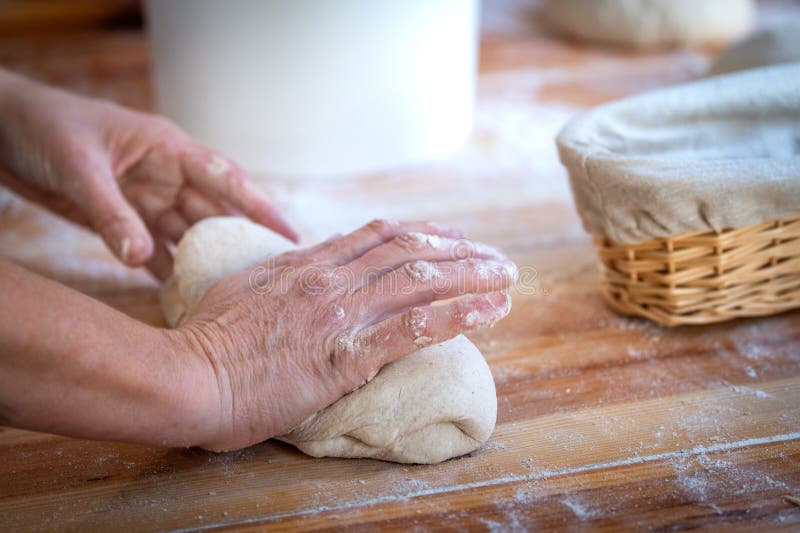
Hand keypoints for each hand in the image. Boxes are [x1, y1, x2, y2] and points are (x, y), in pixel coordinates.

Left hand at [0, 69, 297, 278]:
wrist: (0, 129)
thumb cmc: (44, 128)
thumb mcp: (80, 168)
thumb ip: (111, 213)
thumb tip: (141, 257)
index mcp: (167, 149)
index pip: (226, 178)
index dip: (261, 208)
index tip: (290, 235)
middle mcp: (164, 175)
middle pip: (213, 213)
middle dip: (239, 242)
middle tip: (268, 276)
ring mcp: (145, 198)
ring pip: (186, 235)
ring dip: (204, 261)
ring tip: (230, 293)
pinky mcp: (123, 217)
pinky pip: (153, 248)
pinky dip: (166, 270)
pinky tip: (182, 293)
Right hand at [166, 220, 515, 450]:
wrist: (187, 377)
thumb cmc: (205, 342)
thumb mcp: (242, 290)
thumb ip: (277, 275)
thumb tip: (297, 266)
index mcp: (305, 264)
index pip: (375, 236)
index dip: (419, 232)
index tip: (448, 235)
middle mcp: (331, 280)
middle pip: (409, 251)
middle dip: (458, 251)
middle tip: (492, 255)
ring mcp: (342, 314)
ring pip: (422, 282)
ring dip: (472, 276)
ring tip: (506, 276)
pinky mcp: (349, 354)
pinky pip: (418, 328)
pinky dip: (462, 315)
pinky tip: (493, 311)